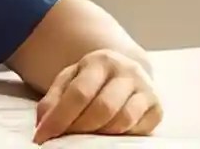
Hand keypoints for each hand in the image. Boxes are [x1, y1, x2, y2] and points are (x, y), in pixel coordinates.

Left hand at [32, 49, 162, 143]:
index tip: (43, 136)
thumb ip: (53, 100)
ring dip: (100, 134)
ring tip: (87, 135)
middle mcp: (126, 71)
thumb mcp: (69, 81)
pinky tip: (109, 133)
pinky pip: (138, 130)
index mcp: (100, 61)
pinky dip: (121, 136)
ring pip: (122, 120)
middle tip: (66, 138)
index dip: (60, 118)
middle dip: (80, 128)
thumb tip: (42, 125)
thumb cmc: (92, 81)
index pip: (79, 93)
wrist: (125, 73)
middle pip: (102, 108)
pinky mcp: (157, 108)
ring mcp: (145, 88)